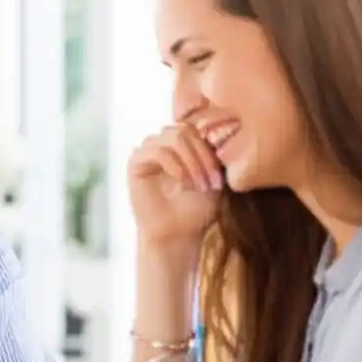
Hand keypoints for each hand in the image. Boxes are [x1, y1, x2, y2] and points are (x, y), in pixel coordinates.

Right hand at [129, 123, 222, 251]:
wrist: (178, 234)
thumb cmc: (197, 208)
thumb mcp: (214, 174)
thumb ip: (214, 150)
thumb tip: (224, 127)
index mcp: (182, 142)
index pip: (199, 126)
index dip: (213, 147)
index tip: (222, 177)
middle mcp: (163, 141)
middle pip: (188, 129)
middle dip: (204, 156)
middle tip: (213, 182)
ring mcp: (148, 150)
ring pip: (175, 136)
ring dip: (192, 161)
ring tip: (200, 184)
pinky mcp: (136, 162)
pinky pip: (158, 151)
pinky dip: (175, 166)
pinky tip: (183, 184)